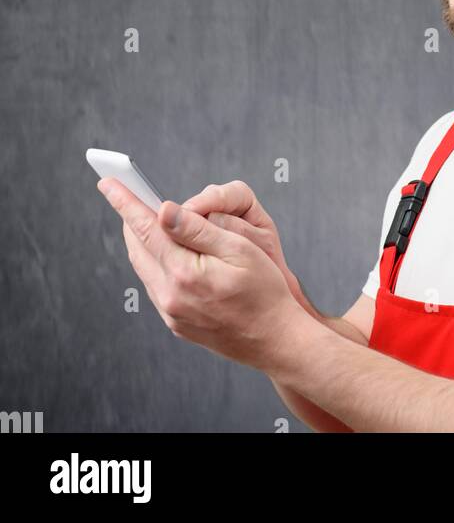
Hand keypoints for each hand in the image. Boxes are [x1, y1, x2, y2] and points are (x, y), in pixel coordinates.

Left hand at [96, 177, 308, 372]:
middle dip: (131, 219)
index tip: (108, 182)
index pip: (146, 229)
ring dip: (143, 241)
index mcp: (185, 273)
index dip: (125, 202)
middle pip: (138, 248)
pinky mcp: (176, 323)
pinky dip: (155, 262)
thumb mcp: (240, 249)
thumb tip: (164, 211)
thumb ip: (199, 229)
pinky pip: (155, 285)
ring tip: (149, 219)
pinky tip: (168, 251)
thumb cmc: (265, 290)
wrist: (275, 340)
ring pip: (144, 267)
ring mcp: (171, 313)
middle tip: (129, 194)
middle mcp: (170, 296)